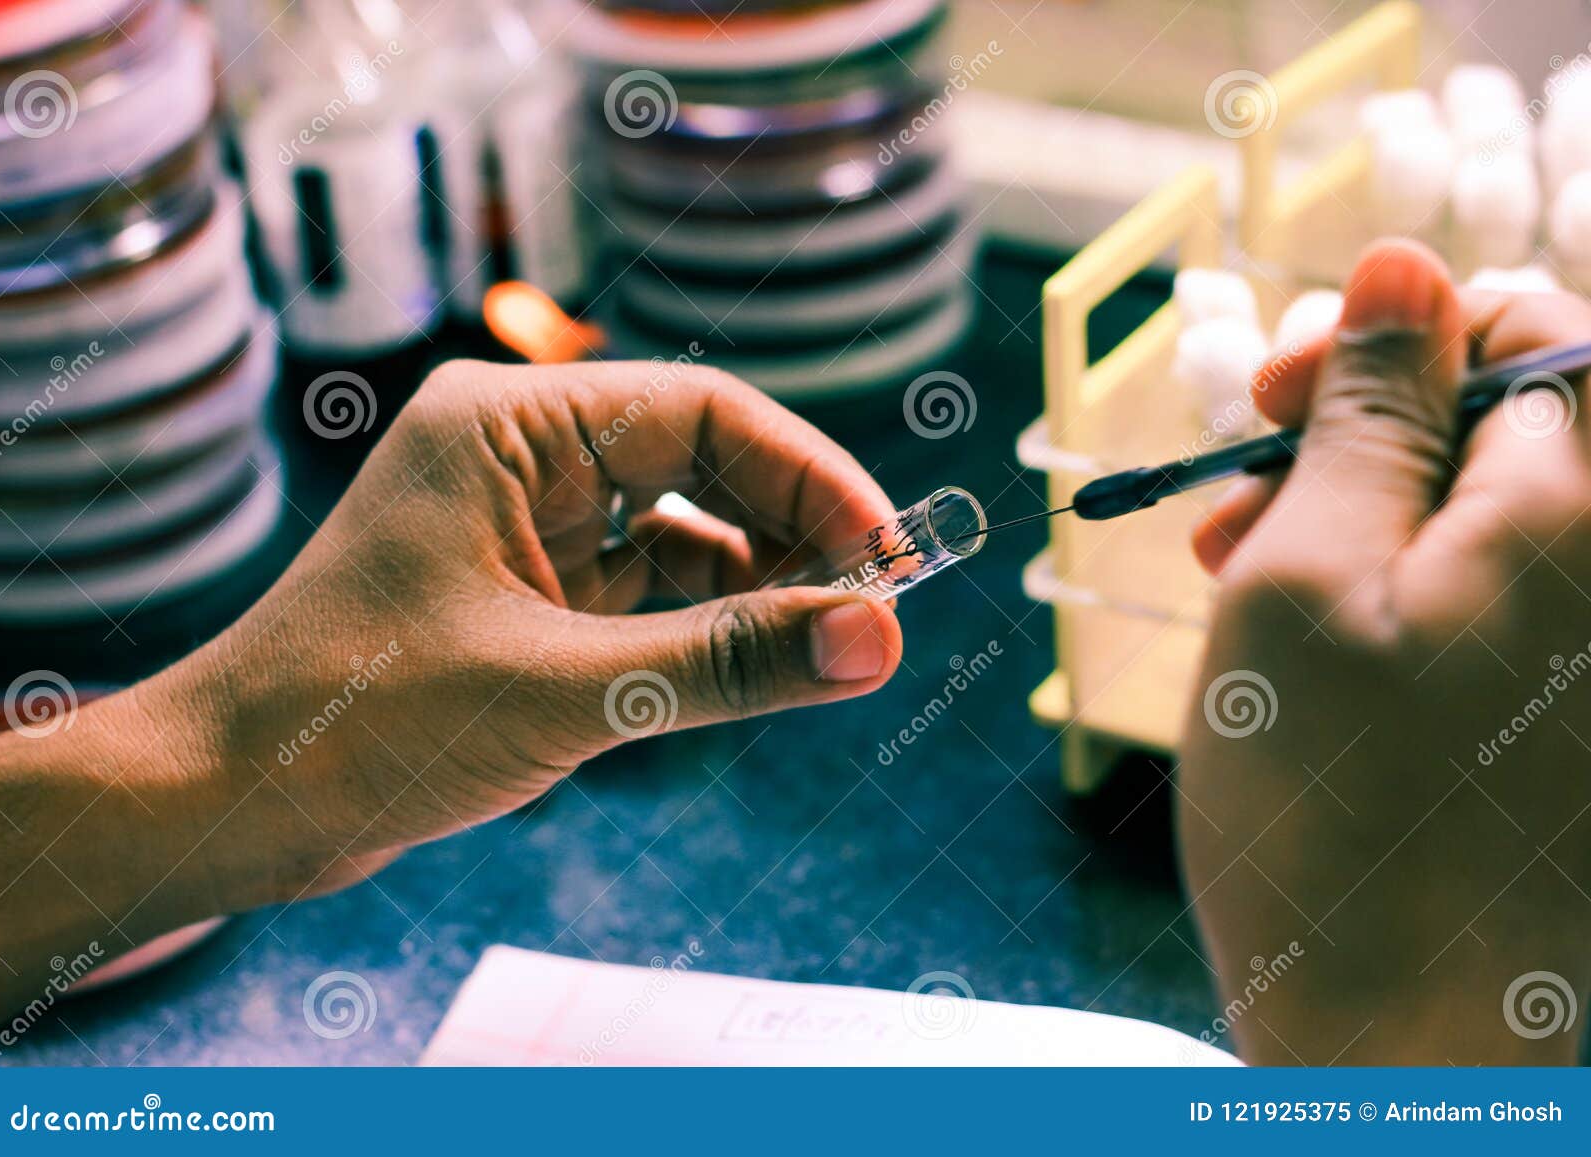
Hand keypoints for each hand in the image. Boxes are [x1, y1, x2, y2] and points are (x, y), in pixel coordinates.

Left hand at [0, 361, 902, 1019]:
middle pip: (702, 463)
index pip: (703, 413)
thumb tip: (879, 640)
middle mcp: (519, 455)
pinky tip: (749, 664)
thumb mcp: (566, 689)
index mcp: (509, 424)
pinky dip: (704, 623)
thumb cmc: (359, 724)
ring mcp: (522, 524)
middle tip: (878, 607)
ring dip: (757, 583)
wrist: (232, 803)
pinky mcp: (526, 591)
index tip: (891, 553)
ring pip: (681, 530)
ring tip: (828, 643)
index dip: (812, 478)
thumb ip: (728, 662)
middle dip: (794, 533)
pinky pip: (645, 587)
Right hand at [1177, 240, 1590, 1063]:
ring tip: (1237, 576)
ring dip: (1357, 516)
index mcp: (1577, 509)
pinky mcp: (1566, 721)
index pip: (1524, 327)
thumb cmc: (1333, 816)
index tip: (1275, 401)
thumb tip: (1409, 261)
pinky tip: (1302, 640)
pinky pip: (1493, 605)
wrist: (1417, 1054)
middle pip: (1503, 422)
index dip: (1387, 339)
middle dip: (1358, 432)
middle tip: (1236, 497)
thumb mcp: (1305, 582)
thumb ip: (1367, 414)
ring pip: (1485, 518)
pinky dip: (1394, 596)